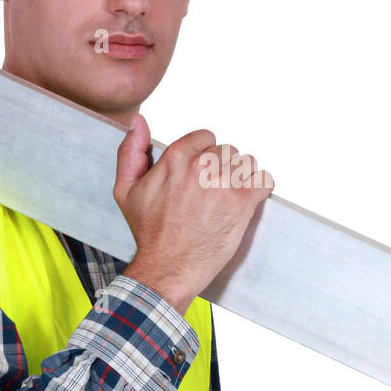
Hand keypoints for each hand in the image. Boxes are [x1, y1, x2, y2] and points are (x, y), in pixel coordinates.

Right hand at [114, 113, 272, 311]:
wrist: (167, 267)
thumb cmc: (149, 233)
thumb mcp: (126, 189)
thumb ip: (131, 152)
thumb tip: (139, 122)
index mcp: (176, 158)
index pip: (206, 137)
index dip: (205, 155)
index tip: (201, 174)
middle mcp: (201, 167)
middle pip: (228, 151)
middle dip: (223, 168)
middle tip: (213, 191)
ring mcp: (224, 184)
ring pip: (247, 163)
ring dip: (242, 177)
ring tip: (229, 196)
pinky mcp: (242, 203)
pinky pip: (264, 180)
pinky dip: (260, 189)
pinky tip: (248, 200)